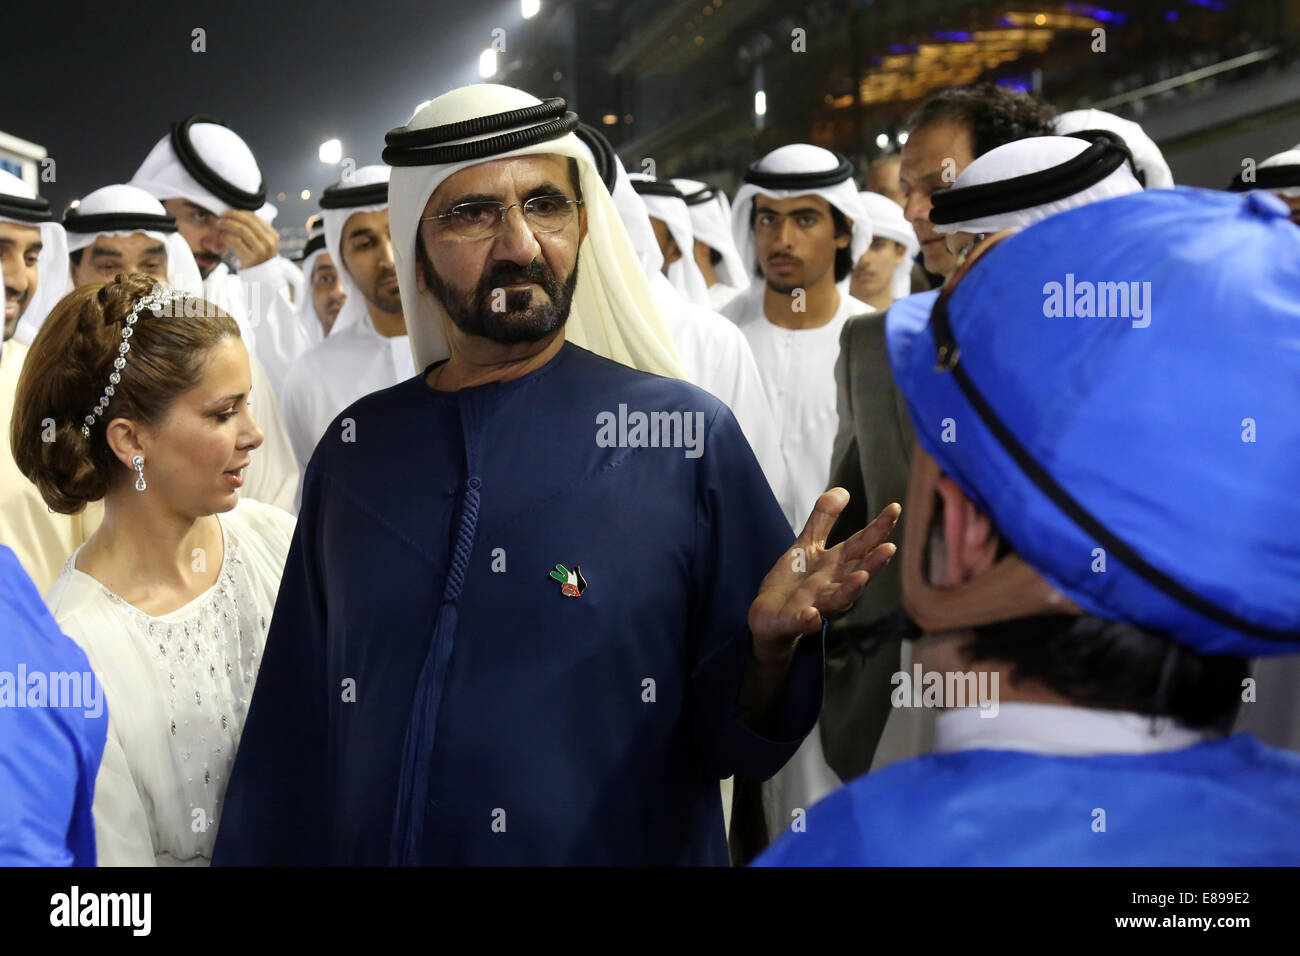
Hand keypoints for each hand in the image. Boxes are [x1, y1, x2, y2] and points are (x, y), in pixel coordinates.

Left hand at [219, 210, 279, 268]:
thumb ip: (255, 231)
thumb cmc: (259, 259)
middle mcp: (268, 242)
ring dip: (227, 224)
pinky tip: (222, 236)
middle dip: (231, 216)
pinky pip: (235, 242)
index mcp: (272, 235)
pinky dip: (226, 236)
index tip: (229, 213)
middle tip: (221, 216)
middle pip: (247, 222)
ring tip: (219, 224)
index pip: (254, 217)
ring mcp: (261, 251)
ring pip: (241, 230)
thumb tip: (236, 215)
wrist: (263, 280)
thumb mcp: (263, 244)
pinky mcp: (251, 259)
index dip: (239, 212)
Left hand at [748, 491, 899, 661]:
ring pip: (838, 599)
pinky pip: (804, 622)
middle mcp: (831, 585)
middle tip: (890, 548)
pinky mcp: (794, 620)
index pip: (860, 544)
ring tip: (862, 577)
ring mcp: (815, 604)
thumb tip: (843, 490)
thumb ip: (823, 520)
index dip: (877, 528)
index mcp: (834, 565)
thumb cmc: (793, 581)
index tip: (894, 508)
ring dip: (851, 590)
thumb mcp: (806, 545)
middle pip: (857, 572)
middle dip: (874, 563)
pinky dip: (809, 620)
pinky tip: (812, 615)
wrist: (768, 616)